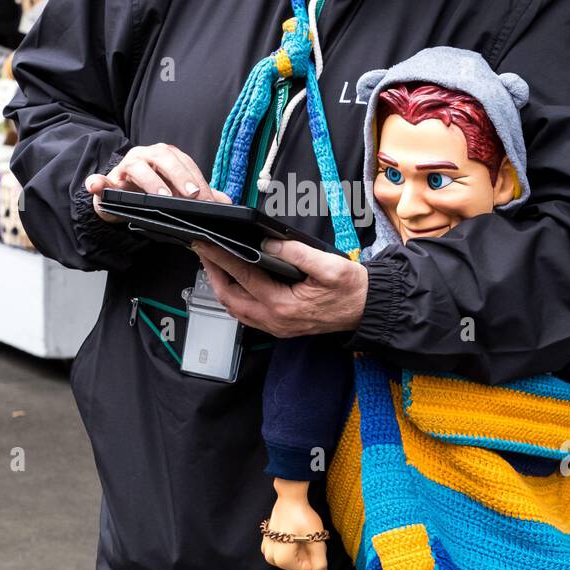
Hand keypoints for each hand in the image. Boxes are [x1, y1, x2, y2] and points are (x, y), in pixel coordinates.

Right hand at [84, 143, 230, 221]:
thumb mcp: (176, 193)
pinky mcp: (106, 181)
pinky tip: (97, 185)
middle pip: (165, 159)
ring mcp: (125, 166)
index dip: (197, 180)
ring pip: (137, 166)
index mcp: (166, 156)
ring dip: (150, 181)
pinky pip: (100, 180)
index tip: (207, 199)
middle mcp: (146, 156)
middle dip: (179, 176)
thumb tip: (226, 201)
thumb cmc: (150, 192)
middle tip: (191, 195)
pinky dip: (98, 182)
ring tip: (160, 197)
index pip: (186, 163)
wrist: (119, 198)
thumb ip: (198, 195)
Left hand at [191, 236, 367, 337]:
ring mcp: (276, 326)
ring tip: (213, 263)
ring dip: (220, 286)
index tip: (204, 242)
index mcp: (284, 305)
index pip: (242, 276)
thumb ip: (298, 253)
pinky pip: (246, 314)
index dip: (220, 257)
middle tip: (202, 250)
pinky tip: (232, 282)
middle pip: (229, 297)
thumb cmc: (351, 289)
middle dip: (211, 273)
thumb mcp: (330, 266)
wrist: (367, 310)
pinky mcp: (279, 326)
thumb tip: (270, 242)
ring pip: (235, 308)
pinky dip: (233, 297)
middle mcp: (275, 320)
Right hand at [261, 480, 327, 569]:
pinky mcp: (266, 542)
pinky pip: (280, 552)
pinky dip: (288, 546)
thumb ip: (320, 561)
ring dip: (297, 550)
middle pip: (296, 565)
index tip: (312, 540)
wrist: (289, 498)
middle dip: (304, 554)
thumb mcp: (316, 540)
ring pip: (289, 559)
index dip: (313, 556)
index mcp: (283, 560)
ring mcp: (266, 550)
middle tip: (307, 536)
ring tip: (299, 534)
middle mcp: (271, 558)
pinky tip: (291, 533)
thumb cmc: (303, 517)